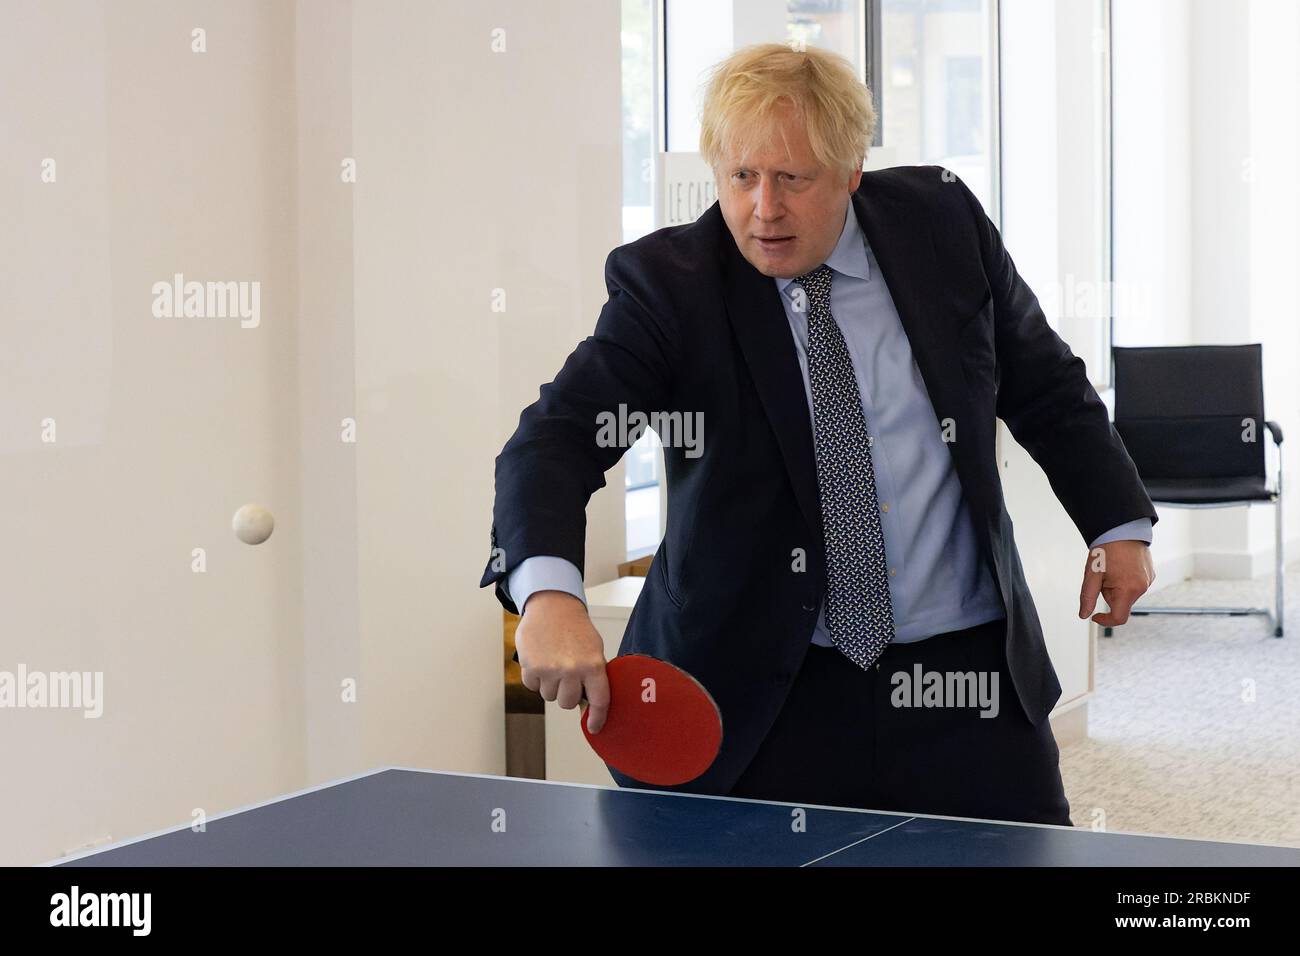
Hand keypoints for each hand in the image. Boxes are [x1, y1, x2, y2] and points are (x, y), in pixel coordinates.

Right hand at [515, 590, 611, 732]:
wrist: (552, 606)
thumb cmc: (575, 629)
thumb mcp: (594, 649)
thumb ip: (594, 677)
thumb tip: (590, 707)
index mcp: (594, 665)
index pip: (599, 701)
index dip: (597, 718)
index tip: (594, 728)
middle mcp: (572, 669)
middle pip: (567, 703)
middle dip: (566, 693)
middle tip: (566, 675)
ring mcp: (550, 669)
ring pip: (549, 696)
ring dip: (550, 684)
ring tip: (553, 661)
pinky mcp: (531, 667)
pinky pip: (532, 686)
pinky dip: (535, 677)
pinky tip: (540, 658)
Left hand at [1078, 540, 1154, 625]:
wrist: (1122, 528)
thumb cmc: (1106, 550)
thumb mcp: (1092, 575)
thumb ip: (1088, 597)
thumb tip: (1084, 615)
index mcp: (1129, 590)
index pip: (1119, 618)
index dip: (1105, 620)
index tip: (1095, 615)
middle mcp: (1142, 587)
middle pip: (1121, 603)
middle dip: (1109, 594)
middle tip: (1102, 575)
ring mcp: (1149, 580)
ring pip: (1127, 593)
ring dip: (1117, 586)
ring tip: (1112, 567)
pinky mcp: (1151, 574)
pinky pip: (1135, 584)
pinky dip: (1125, 580)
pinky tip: (1121, 565)